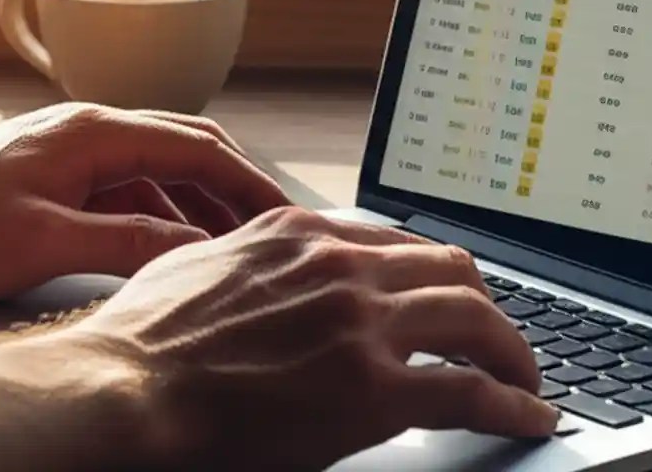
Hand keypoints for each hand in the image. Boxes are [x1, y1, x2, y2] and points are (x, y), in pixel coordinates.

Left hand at [0, 103, 290, 300]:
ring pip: (159, 169)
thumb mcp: (46, 243)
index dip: (250, 183)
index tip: (286, 216)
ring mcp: (72, 149)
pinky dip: (161, 213)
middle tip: (273, 228)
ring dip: (199, 203)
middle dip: (235, 187)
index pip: (200, 148)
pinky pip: (128, 187)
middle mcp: (90, 128)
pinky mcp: (54, 173)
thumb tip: (199, 250)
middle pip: (188, 147)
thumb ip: (130, 244)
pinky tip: (171, 245)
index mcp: (96, 132)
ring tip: (234, 244)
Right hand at [70, 207, 558, 470]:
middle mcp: (342, 265)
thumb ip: (253, 260)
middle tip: (496, 339)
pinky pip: (470, 390)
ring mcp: (361, 322)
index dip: (433, 275)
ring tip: (525, 380)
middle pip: (450, 269)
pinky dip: (513, 403)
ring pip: (475, 318)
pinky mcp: (373, 387)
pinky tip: (530, 417)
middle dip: (485, 305)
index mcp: (301, 233)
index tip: (447, 298)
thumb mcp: (201, 266)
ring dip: (512, 352)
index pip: (397, 241)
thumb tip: (268, 276)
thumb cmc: (143, 339)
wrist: (121, 390)